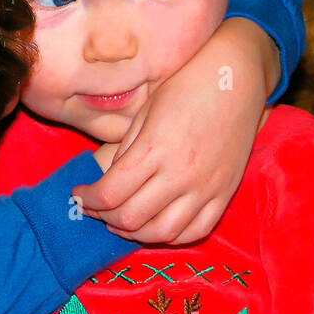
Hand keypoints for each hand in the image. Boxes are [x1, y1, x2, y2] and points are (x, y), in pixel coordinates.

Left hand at [74, 18, 275, 243]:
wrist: (235, 78)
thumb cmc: (184, 86)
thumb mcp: (145, 113)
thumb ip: (125, 152)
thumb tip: (108, 182)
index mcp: (154, 150)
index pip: (110, 194)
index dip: (87, 200)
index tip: (78, 194)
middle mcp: (180, 175)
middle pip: (130, 219)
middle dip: (103, 217)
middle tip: (94, 207)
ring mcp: (205, 188)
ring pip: (162, 233)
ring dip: (133, 233)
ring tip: (120, 221)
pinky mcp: (224, 194)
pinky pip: (195, 231)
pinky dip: (171, 235)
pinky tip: (155, 224)